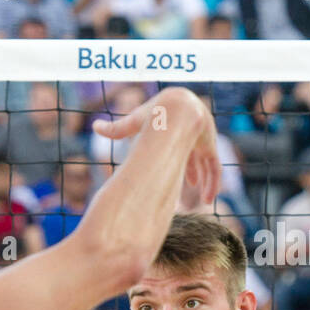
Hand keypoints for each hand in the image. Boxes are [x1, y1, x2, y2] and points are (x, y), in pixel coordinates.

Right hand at [92, 87, 220, 204]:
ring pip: (208, 164)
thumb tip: (94, 126)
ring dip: (206, 182)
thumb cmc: (150, 114)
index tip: (181, 176)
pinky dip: (213, 183)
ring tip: (205, 200)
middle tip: (191, 186)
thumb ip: (115, 129)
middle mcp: (192, 134)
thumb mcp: (131, 124)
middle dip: (195, 171)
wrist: (173, 109)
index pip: (181, 146)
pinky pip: (215, 167)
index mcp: (176, 128)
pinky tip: (210, 199)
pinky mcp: (210, 145)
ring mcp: (204, 138)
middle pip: (196, 155)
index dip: (181, 160)